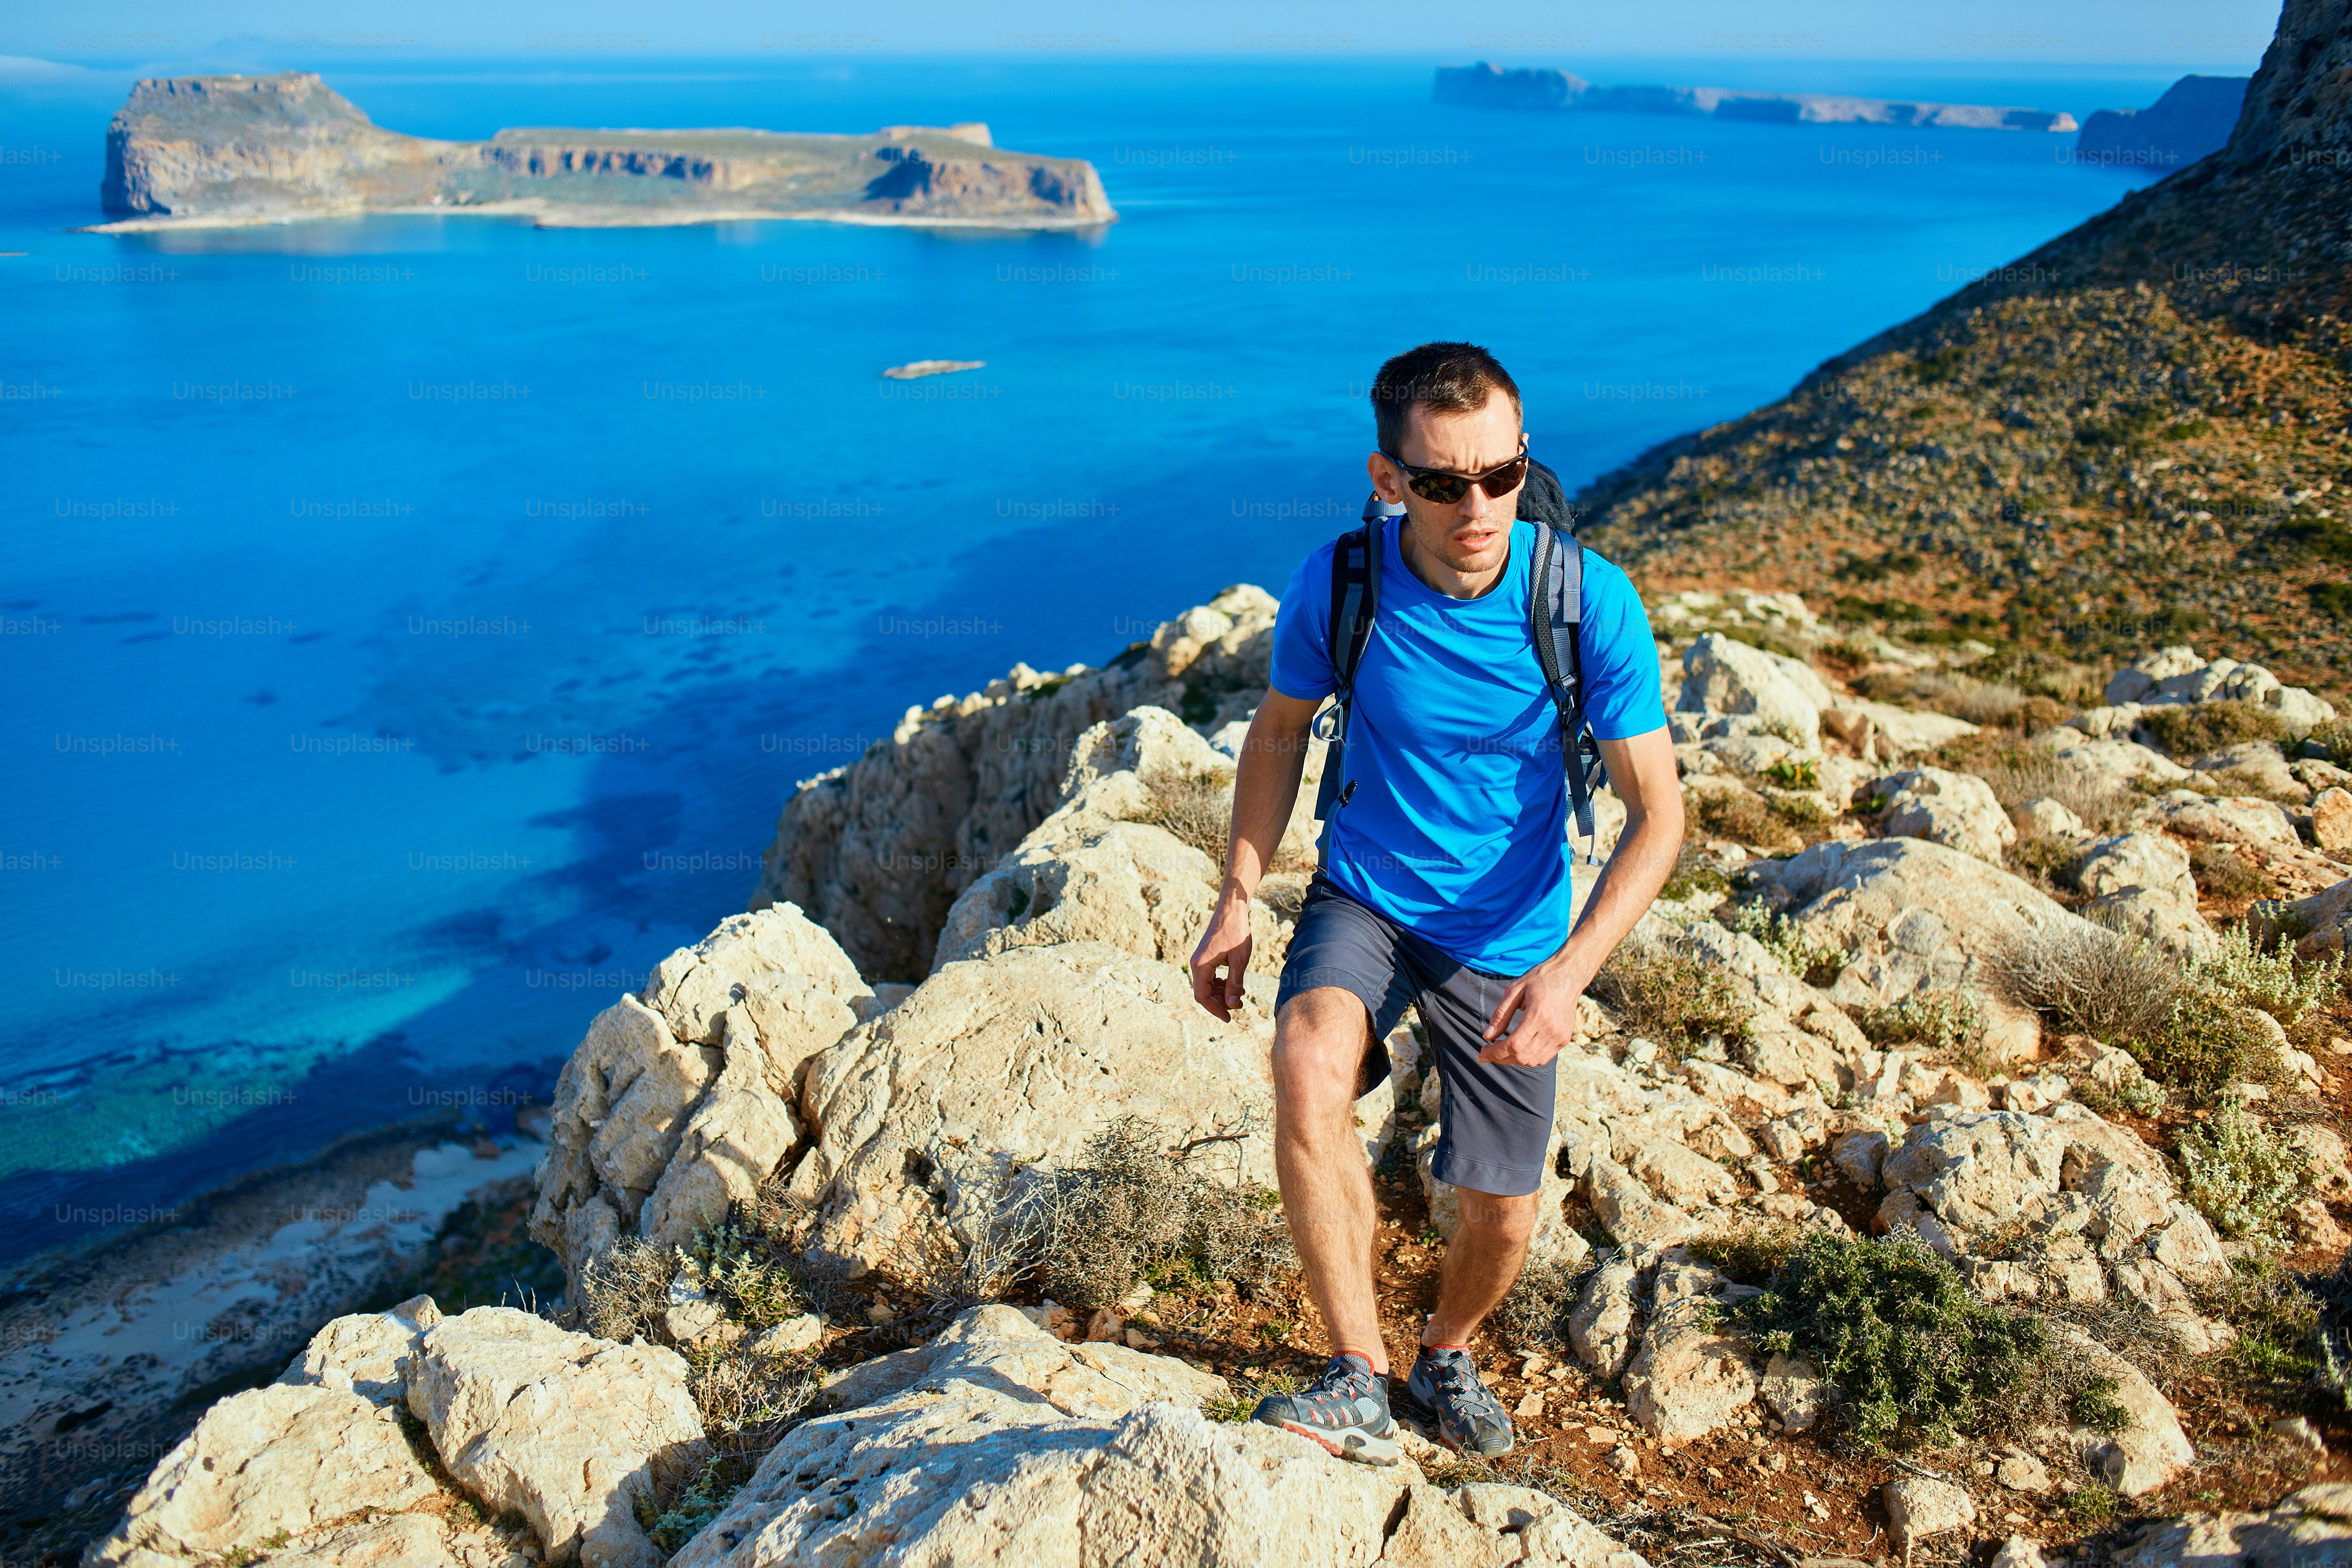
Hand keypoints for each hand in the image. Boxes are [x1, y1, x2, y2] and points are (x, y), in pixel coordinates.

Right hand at [1190, 894, 1254, 1021]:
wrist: (1232, 910)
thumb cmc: (1236, 932)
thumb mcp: (1239, 961)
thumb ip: (1235, 984)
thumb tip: (1233, 1005)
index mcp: (1201, 966)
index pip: (1202, 997)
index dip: (1215, 1010)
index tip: (1229, 1018)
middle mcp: (1196, 964)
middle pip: (1203, 993)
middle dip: (1220, 1002)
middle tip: (1240, 1005)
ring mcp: (1200, 960)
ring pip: (1207, 986)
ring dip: (1222, 993)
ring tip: (1240, 994)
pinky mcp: (1205, 957)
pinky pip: (1209, 977)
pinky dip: (1221, 984)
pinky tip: (1234, 983)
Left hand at [1479, 961, 1584, 1066]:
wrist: (1569, 975)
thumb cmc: (1540, 979)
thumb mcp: (1514, 990)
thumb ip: (1500, 1015)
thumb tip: (1487, 1036)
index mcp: (1539, 1015)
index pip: (1514, 1045)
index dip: (1495, 1052)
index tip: (1481, 1053)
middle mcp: (1552, 1029)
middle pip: (1522, 1056)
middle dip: (1500, 1058)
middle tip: (1486, 1052)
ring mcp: (1560, 1036)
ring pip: (1532, 1061)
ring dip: (1513, 1060)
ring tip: (1500, 1051)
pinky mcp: (1564, 1039)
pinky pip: (1543, 1058)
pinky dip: (1527, 1058)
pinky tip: (1517, 1049)